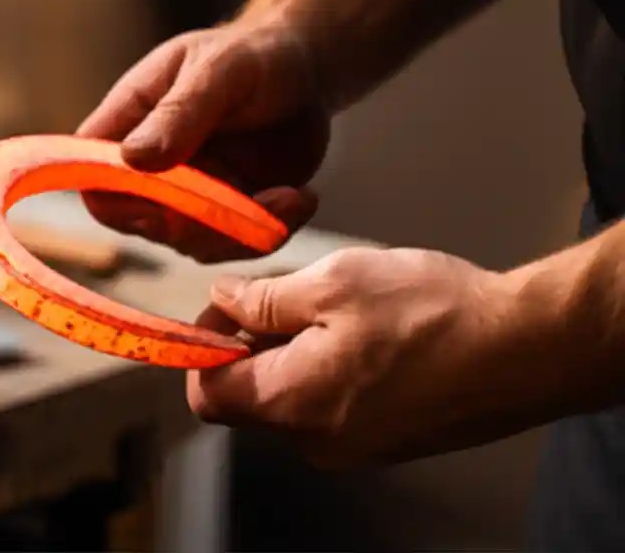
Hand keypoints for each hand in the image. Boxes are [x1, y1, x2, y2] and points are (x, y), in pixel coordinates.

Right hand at [76, 18, 329, 261]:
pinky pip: (237, 245)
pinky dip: (272, 231)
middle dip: (199, 224)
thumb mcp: (218, 71)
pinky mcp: (226, 215)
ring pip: (192, 244)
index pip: (93, 181)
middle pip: (143, 224)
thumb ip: (178, 113)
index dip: (119, 200)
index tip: (170, 196)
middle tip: (248, 200)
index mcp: (126, 125)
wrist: (304, 70)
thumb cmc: (250, 55)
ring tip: (290, 196)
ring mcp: (186, 197)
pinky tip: (300, 199)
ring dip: (242, 232)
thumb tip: (132, 158)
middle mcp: (147, 169)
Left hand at [188, 247, 572, 468]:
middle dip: (255, 343)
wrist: (527, 350)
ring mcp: (353, 447)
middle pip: (249, 396)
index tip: (227, 309)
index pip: (206, 393)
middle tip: (290, 295)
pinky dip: (333, 369)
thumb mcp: (333, 283)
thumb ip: (264, 299)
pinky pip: (332, 406)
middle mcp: (315, 441)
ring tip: (341, 309)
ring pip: (292, 398)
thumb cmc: (435, 315)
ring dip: (297, 352)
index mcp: (291, 403)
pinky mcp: (385, 441)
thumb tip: (223, 302)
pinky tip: (371, 333)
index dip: (204, 347)